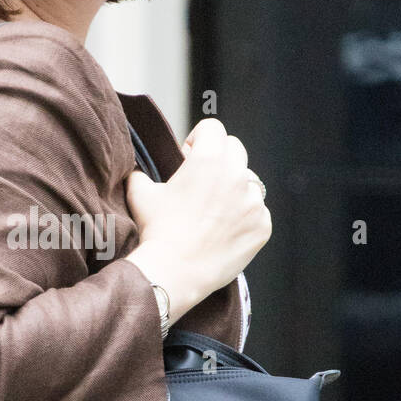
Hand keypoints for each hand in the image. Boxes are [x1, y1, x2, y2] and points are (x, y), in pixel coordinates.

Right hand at [123, 118, 271, 323]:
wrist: (174, 272)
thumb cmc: (156, 231)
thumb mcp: (139, 193)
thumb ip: (141, 171)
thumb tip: (139, 169)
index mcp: (209, 159)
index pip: (212, 127)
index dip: (196, 140)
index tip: (187, 159)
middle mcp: (237, 175)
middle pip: (234, 149)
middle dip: (218, 160)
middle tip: (201, 184)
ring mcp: (253, 202)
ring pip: (249, 182)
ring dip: (234, 190)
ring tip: (212, 213)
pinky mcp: (262, 226)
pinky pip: (258, 212)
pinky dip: (244, 219)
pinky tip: (223, 232)